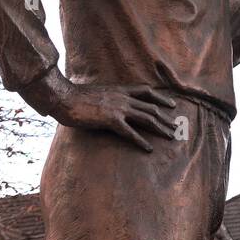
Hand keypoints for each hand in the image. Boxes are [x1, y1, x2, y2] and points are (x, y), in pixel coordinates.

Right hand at [54, 83, 178, 152]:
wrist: (64, 97)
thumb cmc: (76, 97)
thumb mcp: (98, 93)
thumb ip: (109, 97)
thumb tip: (112, 103)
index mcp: (120, 89)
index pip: (147, 91)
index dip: (161, 99)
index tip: (172, 105)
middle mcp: (123, 98)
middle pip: (151, 108)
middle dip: (165, 119)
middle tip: (175, 128)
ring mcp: (119, 108)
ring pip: (146, 118)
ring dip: (160, 129)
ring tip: (170, 137)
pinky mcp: (111, 120)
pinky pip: (130, 133)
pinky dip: (141, 141)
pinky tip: (149, 149)